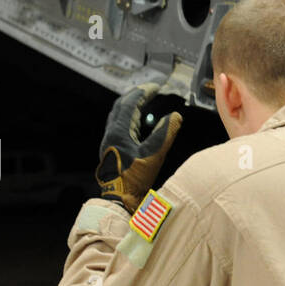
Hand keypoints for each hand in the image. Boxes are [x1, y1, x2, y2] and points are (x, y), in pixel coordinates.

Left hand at [96, 83, 182, 212]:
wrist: (118, 199)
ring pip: (118, 115)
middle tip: (150, 90)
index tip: (156, 86)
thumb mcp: (154, 156)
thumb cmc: (134, 179)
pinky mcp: (111, 148)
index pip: (130, 104)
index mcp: (119, 132)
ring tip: (145, 101)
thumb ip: (165, 134)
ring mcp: (109, 141)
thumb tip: (175, 116)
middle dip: (136, 95)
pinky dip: (129, 117)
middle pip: (121, 106)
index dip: (144, 92)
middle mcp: (111, 134)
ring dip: (131, 105)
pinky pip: (119, 125)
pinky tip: (139, 121)